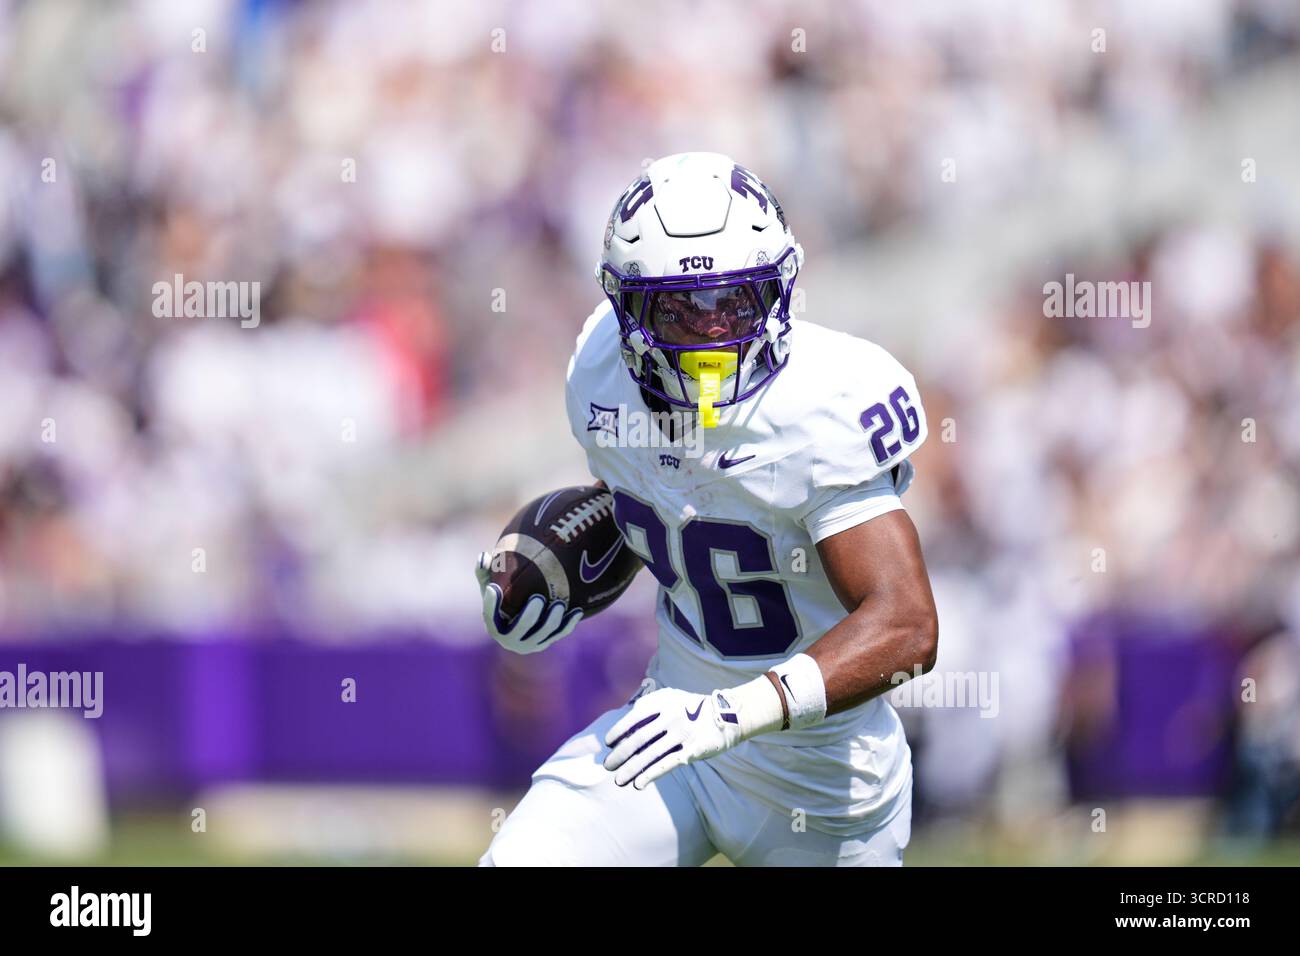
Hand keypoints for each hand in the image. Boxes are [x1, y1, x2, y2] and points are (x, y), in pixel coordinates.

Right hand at [476, 551, 582, 653]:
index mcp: (495, 626)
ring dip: (551, 621)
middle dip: (528, 617)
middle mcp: (510, 640)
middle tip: (538, 598)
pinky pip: (558, 635)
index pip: (490, 617)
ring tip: (559, 604)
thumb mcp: (491, 584)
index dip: (491, 604)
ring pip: (542, 635)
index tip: (494, 588)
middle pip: (519, 630)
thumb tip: (483, 555)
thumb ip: (485, 571)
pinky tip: (577, 611)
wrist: (524, 618)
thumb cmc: (505, 596)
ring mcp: (529, 644)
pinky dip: (568, 624)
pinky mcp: (546, 642)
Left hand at [602, 686, 749, 788]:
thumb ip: (649, 704)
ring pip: (651, 755)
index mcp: (664, 703)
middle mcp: (671, 718)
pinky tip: (639, 784)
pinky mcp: (692, 751)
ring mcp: (682, 735)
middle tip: (608, 766)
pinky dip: (651, 775)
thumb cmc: (692, 708)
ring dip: (632, 769)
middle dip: (621, 754)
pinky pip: (667, 765)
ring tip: (619, 780)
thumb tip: (626, 720)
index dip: (618, 731)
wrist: (725, 715)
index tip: (608, 744)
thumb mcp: (671, 697)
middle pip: (639, 739)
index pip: (634, 718)